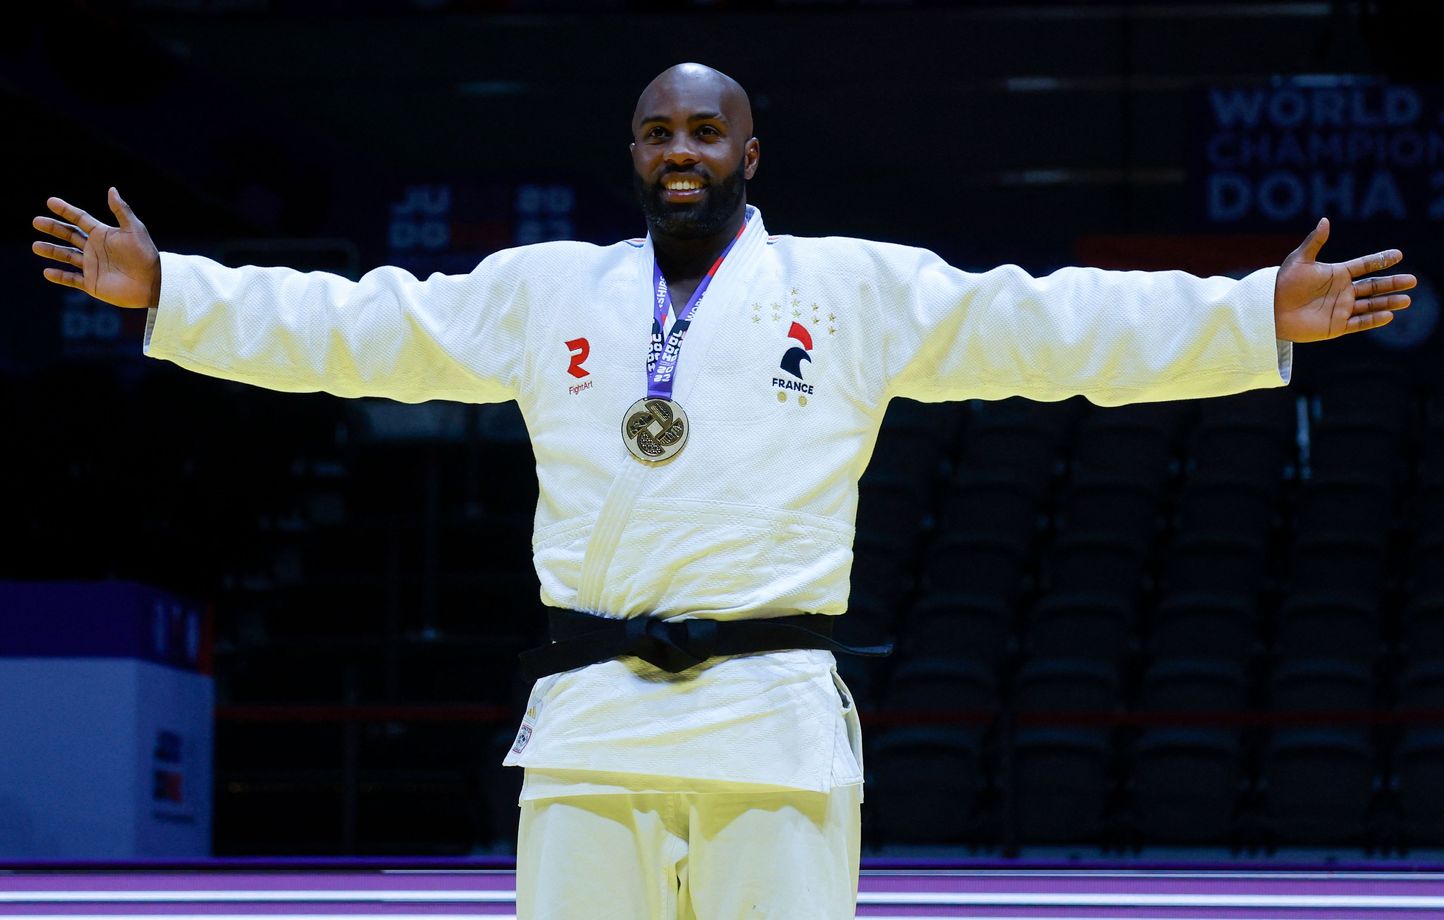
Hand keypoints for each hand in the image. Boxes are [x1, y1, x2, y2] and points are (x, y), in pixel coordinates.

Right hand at [32, 188, 160, 308]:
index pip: (80, 219)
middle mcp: (95, 249)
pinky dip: (59, 276)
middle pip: (69, 235)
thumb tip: (111, 189)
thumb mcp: (134, 229)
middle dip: (53, 228)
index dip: (66, 210)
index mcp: (103, 234)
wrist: (152, 283)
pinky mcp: (92, 283)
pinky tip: (46, 272)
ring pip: (66, 256)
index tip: (50, 201)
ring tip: (35, 246)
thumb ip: (121, 210)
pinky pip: (72, 279)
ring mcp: (92, 266)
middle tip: (36, 221)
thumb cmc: (145, 255)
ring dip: (51, 251)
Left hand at [1273, 217, 1414, 342]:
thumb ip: (1314, 242)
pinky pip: (1359, 323)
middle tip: (1412, 280)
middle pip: (1373, 286)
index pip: (1365, 265)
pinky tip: (1388, 315)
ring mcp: (1341, 308)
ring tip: (1406, 300)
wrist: (1269, 309)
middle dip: (1392, 283)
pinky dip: (1373, 320)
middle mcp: (1342, 291)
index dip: (1381, 260)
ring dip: (1388, 302)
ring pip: (1371, 305)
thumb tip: (1325, 220)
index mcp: (1336, 273)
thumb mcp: (1299, 260)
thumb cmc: (1282, 283)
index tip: (1398, 255)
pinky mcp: (1336, 326)